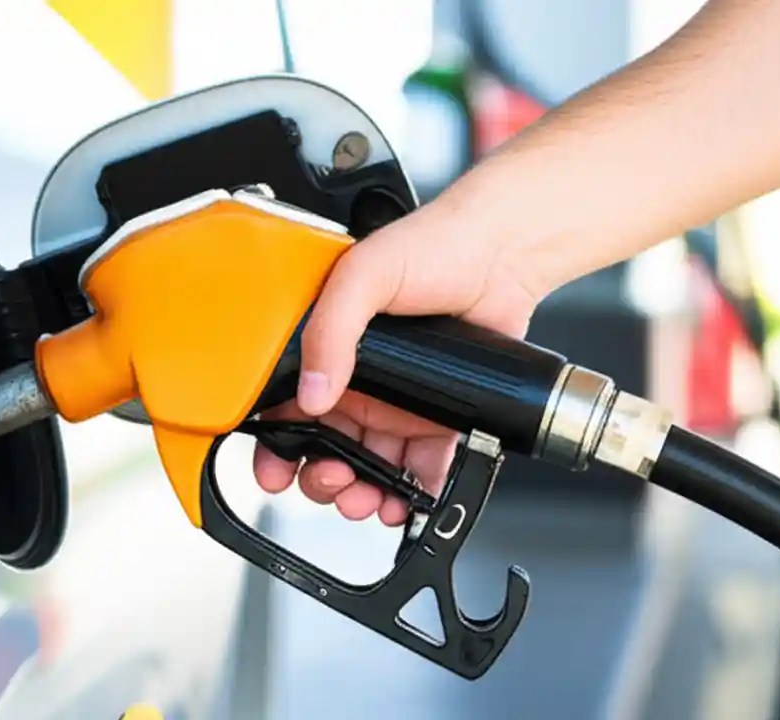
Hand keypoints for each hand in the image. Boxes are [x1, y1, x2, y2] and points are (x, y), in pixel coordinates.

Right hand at [251, 185, 547, 525]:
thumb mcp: (363, 275)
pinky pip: (422, 467)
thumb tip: (313, 392)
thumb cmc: (431, 246)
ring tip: (369, 499)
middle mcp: (359, 381)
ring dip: (363, 493)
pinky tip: (408, 498)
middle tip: (333, 482)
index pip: (286, 409)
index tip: (277, 472)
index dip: (277, 448)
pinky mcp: (440, 416)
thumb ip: (329, 330)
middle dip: (322, 479)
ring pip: (369, 468)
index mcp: (327, 350)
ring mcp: (399, 402)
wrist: (502, 254)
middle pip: (325, 450)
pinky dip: (413, 492)